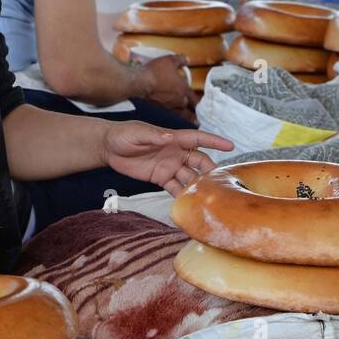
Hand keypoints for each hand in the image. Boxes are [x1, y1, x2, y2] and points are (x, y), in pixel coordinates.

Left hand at [101, 123, 232, 195]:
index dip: (214, 141)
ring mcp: (169, 166)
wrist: (107, 147)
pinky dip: (183, 196)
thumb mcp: (137, 133)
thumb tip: (170, 138)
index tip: (231, 146)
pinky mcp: (160, 178)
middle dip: (210, 171)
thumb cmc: (123, 134)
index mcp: (173, 138)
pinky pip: (175, 188)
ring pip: (190, 177)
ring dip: (198, 187)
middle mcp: (176, 153)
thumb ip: (154, 136)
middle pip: (199, 162)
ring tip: (208, 199)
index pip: (198, 139)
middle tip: (220, 184)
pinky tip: (190, 205)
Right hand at [138, 54, 197, 114]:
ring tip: (191, 122)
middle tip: (198, 116)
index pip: (195, 98)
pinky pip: (170, 115)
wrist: (140, 83)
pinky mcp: (159, 110)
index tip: (203, 107)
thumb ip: (180, 60)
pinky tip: (173, 117)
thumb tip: (187, 60)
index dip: (199, 102)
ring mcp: (168, 107)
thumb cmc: (155, 72)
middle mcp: (178, 101)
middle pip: (188, 108)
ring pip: (181, 115)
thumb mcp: (170, 61)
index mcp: (183, 89)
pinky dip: (173, 116)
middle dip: (193, 111)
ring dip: (186, 117)